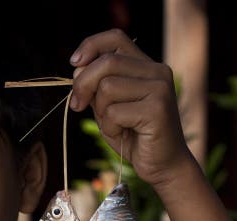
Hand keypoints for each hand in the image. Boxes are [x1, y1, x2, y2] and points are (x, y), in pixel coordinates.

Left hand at [69, 29, 194, 187]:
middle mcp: (157, 71)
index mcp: (146, 66)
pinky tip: (125, 135)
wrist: (163, 166)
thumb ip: (95, 87)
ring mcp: (160, 88)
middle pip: (106, 62)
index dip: (91, 45)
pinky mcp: (157, 109)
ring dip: (101, 112)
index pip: (116, 39)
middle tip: (77, 106)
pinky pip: (114, 112)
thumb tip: (77, 68)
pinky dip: (110, 127)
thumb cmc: (133, 136)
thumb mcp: (108, 107)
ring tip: (114, 126)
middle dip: (83, 84)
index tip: (73, 64)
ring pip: (107, 87)